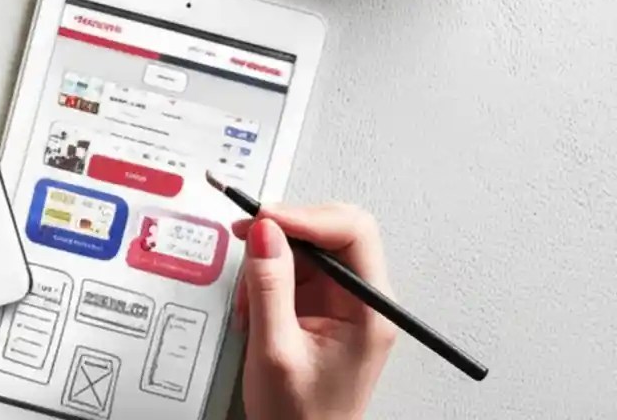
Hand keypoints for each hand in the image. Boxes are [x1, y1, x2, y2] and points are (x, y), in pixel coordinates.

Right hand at [233, 204, 396, 419]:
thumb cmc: (300, 418)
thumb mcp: (275, 350)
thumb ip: (269, 286)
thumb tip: (263, 232)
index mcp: (369, 311)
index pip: (353, 233)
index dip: (307, 217)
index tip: (264, 219)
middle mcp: (362, 301)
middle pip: (331, 232)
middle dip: (284, 235)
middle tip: (247, 238)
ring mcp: (342, 302)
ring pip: (307, 248)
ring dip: (268, 263)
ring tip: (248, 302)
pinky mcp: (321, 307)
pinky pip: (293, 270)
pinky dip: (266, 280)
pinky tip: (253, 309)